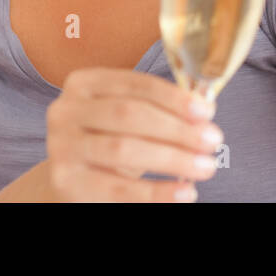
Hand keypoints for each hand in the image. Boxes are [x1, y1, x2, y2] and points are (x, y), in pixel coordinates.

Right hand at [45, 67, 223, 201]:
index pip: (136, 84)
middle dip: (177, 128)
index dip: (174, 97)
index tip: (208, 112)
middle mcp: (66, 110)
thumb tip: (204, 113)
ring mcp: (61, 147)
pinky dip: (156, 192)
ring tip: (205, 167)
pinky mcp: (65, 182)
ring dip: (173, 159)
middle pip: (129, 115)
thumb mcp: (128, 117)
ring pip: (124, 150)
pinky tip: (184, 193)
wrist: (74, 177)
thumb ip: (159, 109)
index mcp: (84, 83)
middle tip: (213, 141)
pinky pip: (118, 189)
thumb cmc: (110, 139)